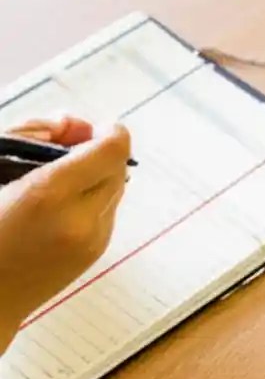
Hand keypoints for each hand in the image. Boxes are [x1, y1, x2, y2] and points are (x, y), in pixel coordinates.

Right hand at [0, 117, 131, 348]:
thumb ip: (31, 136)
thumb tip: (71, 124)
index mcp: (48, 196)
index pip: (112, 150)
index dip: (108, 130)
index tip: (89, 127)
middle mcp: (80, 221)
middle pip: (118, 167)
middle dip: (98, 151)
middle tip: (66, 146)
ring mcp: (92, 242)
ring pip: (116, 189)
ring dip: (96, 174)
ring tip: (57, 176)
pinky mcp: (95, 254)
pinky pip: (106, 212)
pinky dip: (91, 198)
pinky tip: (59, 202)